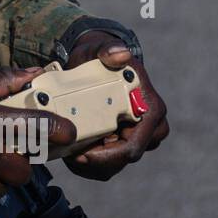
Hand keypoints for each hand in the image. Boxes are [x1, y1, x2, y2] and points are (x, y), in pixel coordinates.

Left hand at [62, 33, 169, 180]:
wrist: (95, 63)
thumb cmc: (100, 58)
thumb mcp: (101, 51)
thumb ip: (108, 51)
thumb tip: (120, 54)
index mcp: (150, 109)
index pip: (134, 145)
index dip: (109, 155)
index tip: (82, 154)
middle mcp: (149, 127)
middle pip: (123, 159)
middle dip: (96, 162)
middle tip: (69, 156)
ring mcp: (136, 136)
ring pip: (114, 165)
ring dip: (90, 166)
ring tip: (67, 154)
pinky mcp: (122, 142)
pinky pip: (107, 164)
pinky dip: (89, 164)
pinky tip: (70, 155)